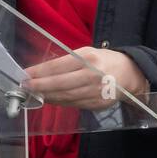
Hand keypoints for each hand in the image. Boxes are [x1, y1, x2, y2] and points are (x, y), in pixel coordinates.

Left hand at [23, 47, 149, 109]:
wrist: (130, 74)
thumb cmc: (105, 60)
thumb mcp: (88, 53)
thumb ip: (68, 61)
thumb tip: (43, 72)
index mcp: (90, 59)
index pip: (59, 66)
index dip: (40, 72)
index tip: (27, 74)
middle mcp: (93, 76)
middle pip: (61, 83)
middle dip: (41, 86)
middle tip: (26, 87)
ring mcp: (96, 92)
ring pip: (66, 96)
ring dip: (48, 96)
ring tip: (36, 94)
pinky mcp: (97, 104)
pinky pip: (74, 104)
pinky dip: (60, 102)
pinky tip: (51, 99)